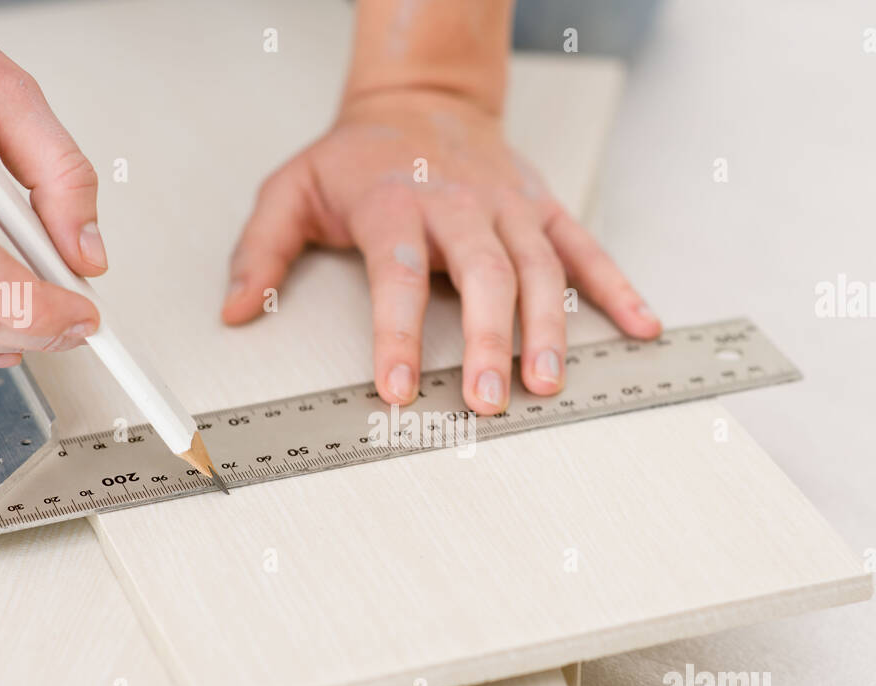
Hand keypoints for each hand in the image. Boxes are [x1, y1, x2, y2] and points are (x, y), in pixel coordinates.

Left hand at [222, 87, 660, 413]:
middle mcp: (459, 203)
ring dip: (549, 327)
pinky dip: (618, 288)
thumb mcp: (292, 188)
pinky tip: (640, 326)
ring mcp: (509, 207)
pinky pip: (586, 250)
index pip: (398, 273)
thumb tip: (235, 310)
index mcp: (395, 201)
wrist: (422, 97)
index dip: (397, 335)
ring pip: (538, 268)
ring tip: (548, 382)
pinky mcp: (543, 209)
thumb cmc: (358, 155)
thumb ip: (261, 250)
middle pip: (482, 274)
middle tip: (489, 399)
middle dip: (489, 340)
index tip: (398, 389)